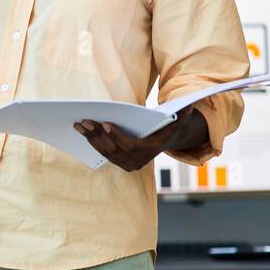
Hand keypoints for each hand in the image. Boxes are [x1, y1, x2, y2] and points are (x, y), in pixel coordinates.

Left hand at [74, 104, 201, 171]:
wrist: (162, 144)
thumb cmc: (166, 129)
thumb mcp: (176, 122)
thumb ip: (182, 115)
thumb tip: (190, 105)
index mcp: (147, 152)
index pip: (128, 146)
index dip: (116, 136)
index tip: (105, 123)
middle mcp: (136, 162)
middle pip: (112, 149)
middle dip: (97, 134)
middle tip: (84, 121)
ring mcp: (126, 164)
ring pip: (104, 151)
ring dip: (90, 138)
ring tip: (79, 124)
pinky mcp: (118, 163)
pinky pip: (102, 152)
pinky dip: (92, 141)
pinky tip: (82, 131)